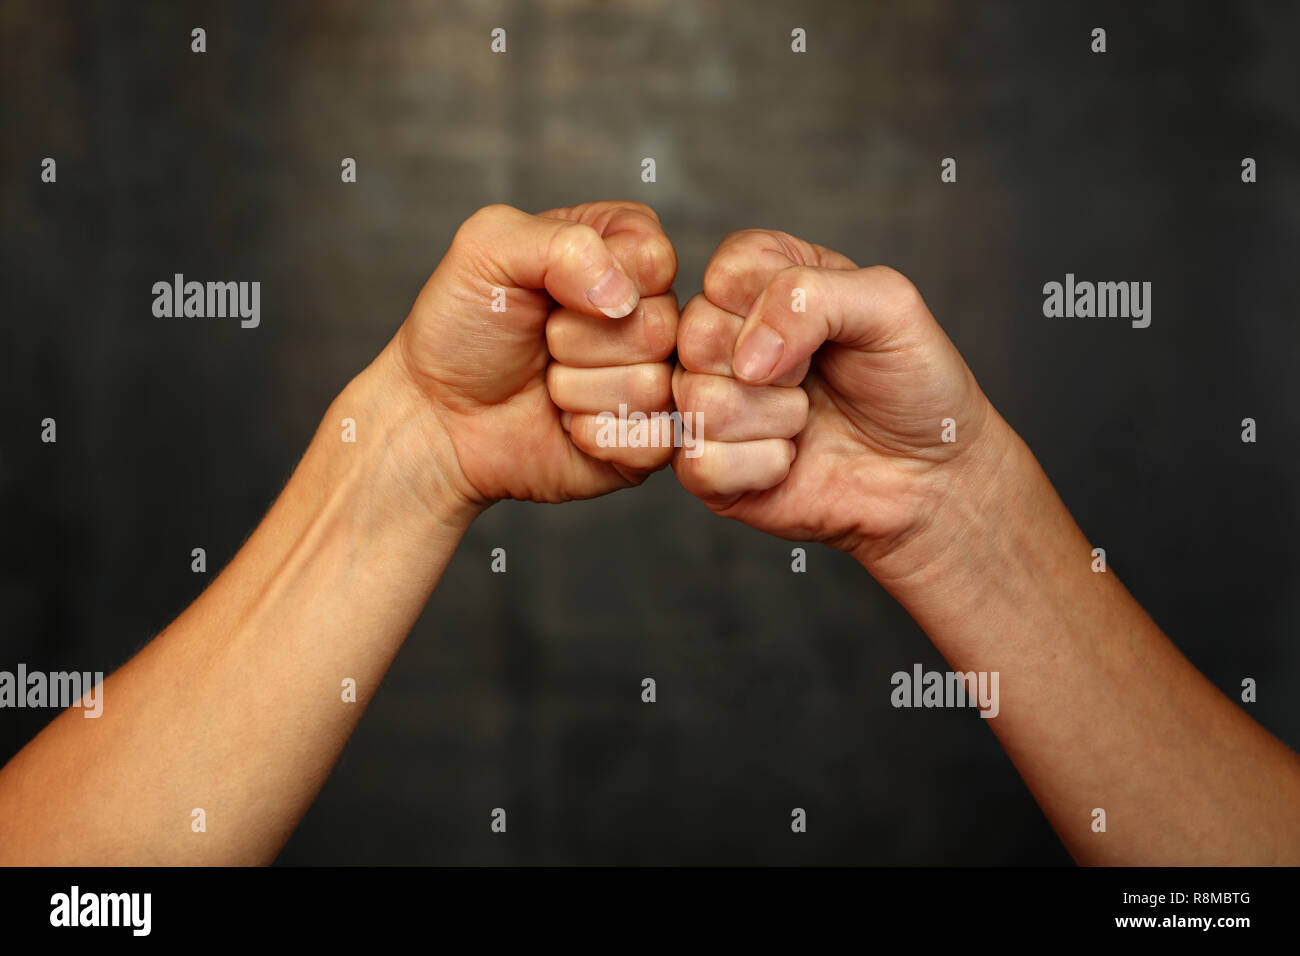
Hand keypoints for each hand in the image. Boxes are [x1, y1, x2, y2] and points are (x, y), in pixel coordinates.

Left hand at [385, 201, 678, 509]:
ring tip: (550, 383)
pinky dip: (595, 434)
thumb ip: (560, 241)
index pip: (655, 256)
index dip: (603, 278)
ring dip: (581, 390)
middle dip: (582, 340)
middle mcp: (645, 312)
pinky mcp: (646, 437)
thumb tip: (620, 294)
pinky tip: (567, 424)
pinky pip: (654, 437)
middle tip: (545, 343)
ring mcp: (652, 376)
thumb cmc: (461, 331)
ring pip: (653, 384)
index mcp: (620, 253)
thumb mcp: (488, 251)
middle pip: (660, 325)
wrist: (439, 418)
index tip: (553, 292)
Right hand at [672, 228, 1003, 575]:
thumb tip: (746, 358)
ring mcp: (710, 405)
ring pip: (699, 401)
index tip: (824, 329)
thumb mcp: (889, 308)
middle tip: (813, 379)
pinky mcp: (707, 469)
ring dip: (775, 419)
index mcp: (762, 283)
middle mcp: (725, 340)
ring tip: (806, 420)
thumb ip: (813, 294)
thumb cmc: (914, 386)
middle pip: (696, 334)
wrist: (933, 476)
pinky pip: (701, 463)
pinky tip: (789, 462)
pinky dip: (763, 466)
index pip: (726, 270)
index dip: (776, 305)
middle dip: (775, 366)